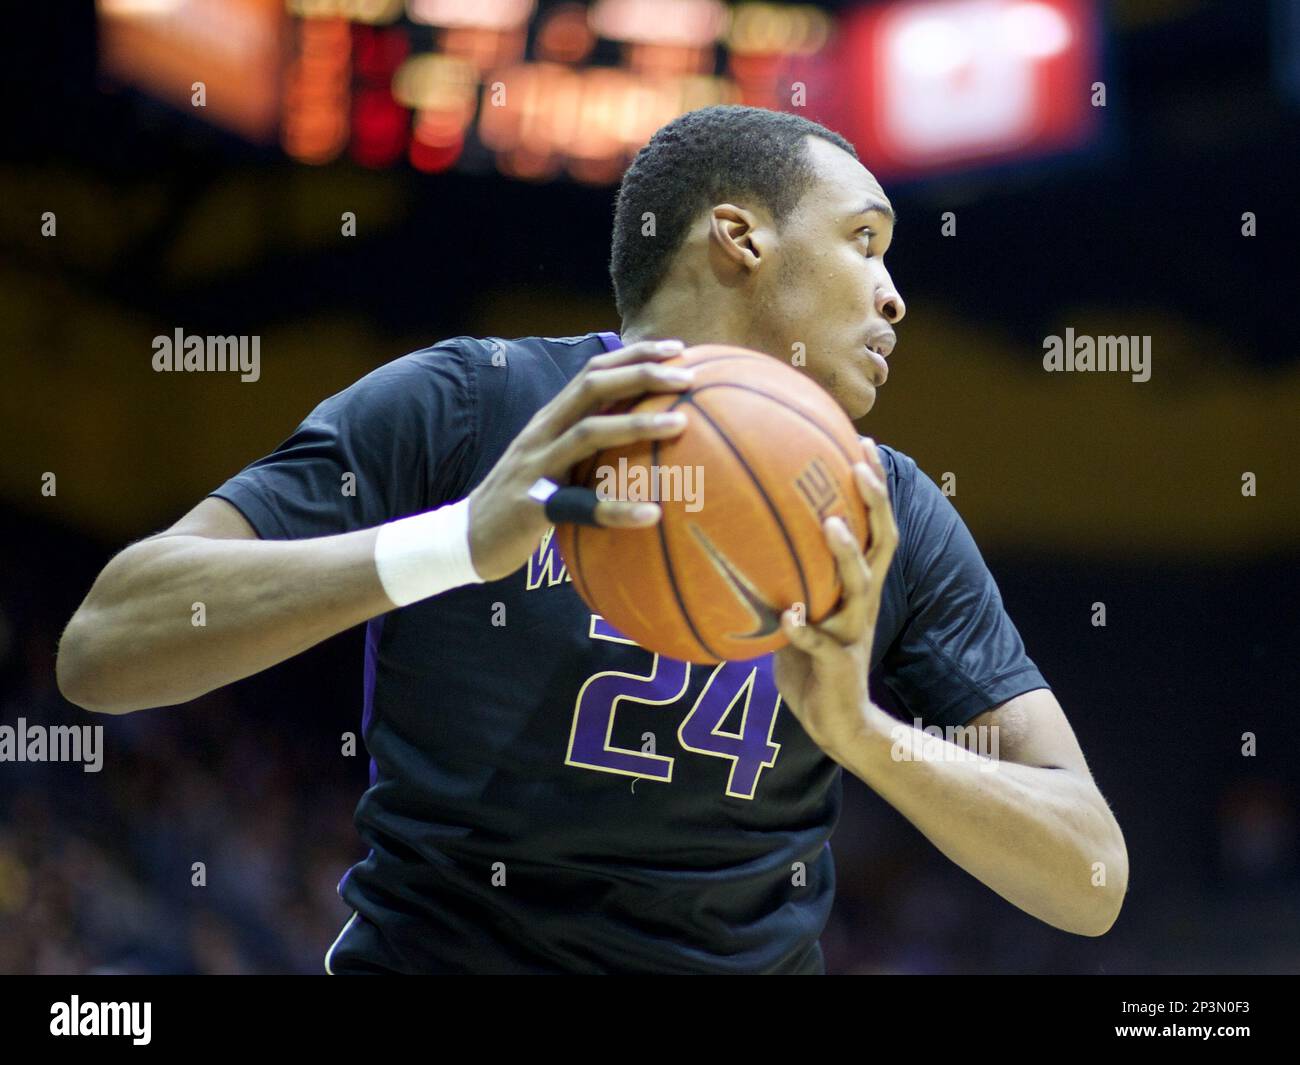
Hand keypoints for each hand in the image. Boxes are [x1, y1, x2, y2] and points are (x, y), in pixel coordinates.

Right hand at [467, 339, 692, 580]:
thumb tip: (639, 435)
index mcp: (551, 419)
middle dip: (641, 375)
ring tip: (680, 425)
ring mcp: (535, 467)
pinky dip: (615, 508)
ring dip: (636, 425)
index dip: (634, 356)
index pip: (594, 373)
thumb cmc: (524, 498)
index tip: (678, 350)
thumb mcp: (553, 460)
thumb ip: (587, 444)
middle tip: (689, 377)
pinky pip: (578, 505)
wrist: (467, 537)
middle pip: (593, 388)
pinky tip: (651, 514)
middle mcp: (543, 433)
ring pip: (587, 434)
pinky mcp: (531, 506)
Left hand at [772, 437, 898, 761]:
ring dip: (846, 553)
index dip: (876, 485)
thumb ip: (784, 576)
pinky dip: (803, 628)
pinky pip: (819, 643)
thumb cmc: (809, 661)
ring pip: (860, 586)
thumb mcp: (798, 608)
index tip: (865, 442)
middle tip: (859, 464)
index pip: (876, 525)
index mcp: (857, 585)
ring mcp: (853, 631)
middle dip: (875, 501)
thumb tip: (737, 535)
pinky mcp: (837, 663)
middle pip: (883, 542)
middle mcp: (863, 602)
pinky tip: (789, 615)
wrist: (835, 722)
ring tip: (831, 524)